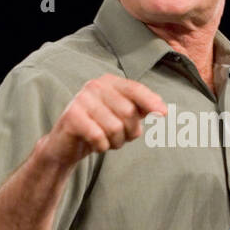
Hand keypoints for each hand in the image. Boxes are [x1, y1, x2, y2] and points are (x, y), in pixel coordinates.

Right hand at [42, 75, 165, 168]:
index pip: (135, 89)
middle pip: (128, 112)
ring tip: (106, 141)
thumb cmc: (98, 128)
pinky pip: (99, 136)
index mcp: (108, 82)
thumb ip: (141, 109)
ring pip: (115, 127)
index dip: (151, 101)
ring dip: (115, 142)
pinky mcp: (71, 117)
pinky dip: (102, 147)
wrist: (65, 145)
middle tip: (119, 138)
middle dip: (129, 132)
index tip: (164, 115)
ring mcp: (81, 100)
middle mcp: (94, 86)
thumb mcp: (122, 117)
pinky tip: (95, 145)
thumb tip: (162, 110)